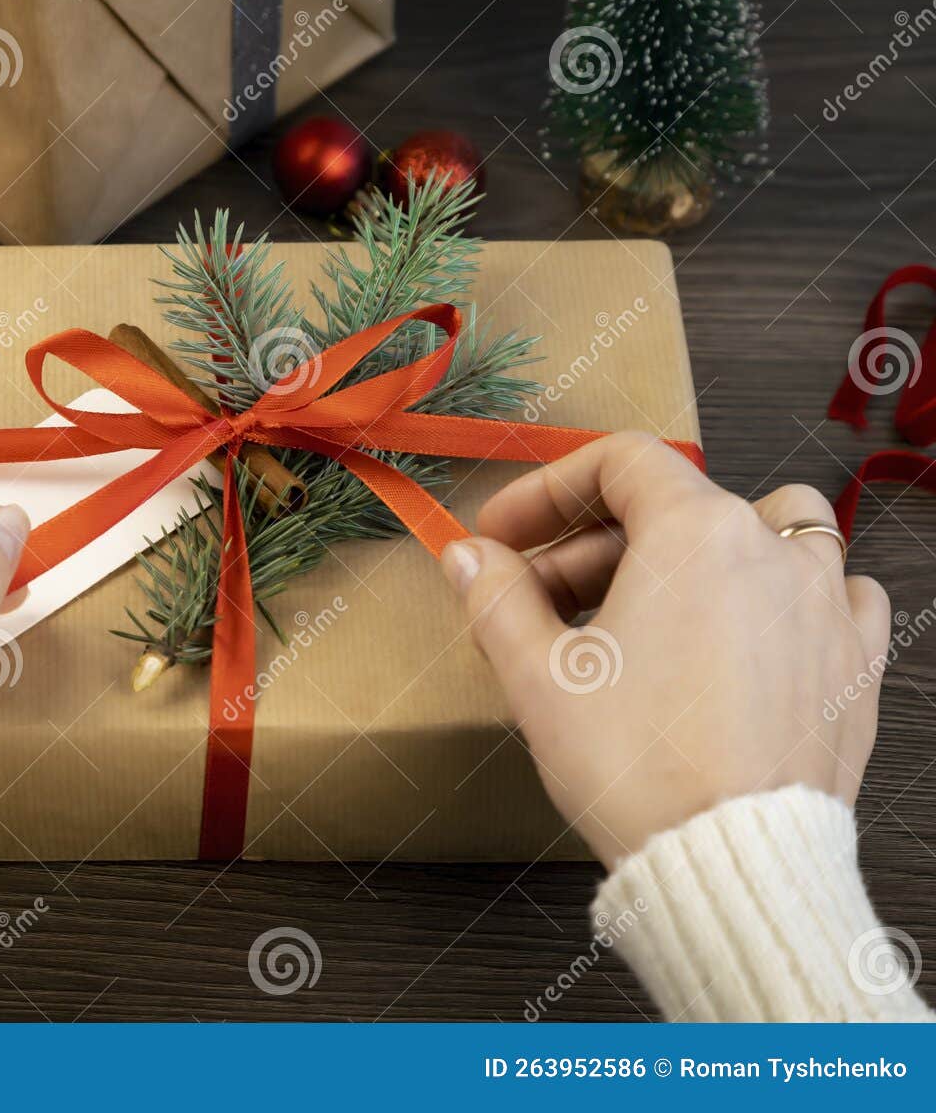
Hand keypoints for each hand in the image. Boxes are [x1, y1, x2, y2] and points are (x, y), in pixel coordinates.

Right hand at [439, 432, 888, 868]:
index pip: (617, 463)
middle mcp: (772, 551)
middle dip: (589, 546)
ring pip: (765, 532)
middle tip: (534, 601)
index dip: (545, 489)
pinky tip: (745, 633)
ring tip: (648, 606)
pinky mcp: (854, 664)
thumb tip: (469, 556)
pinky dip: (786, 594)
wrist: (730, 862)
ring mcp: (826, 605)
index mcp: (695, 534)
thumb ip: (496, 598)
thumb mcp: (538, 676)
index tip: (504, 535)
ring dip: (698, 551)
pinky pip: (834, 592)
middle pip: (672, 507)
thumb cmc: (639, 767)